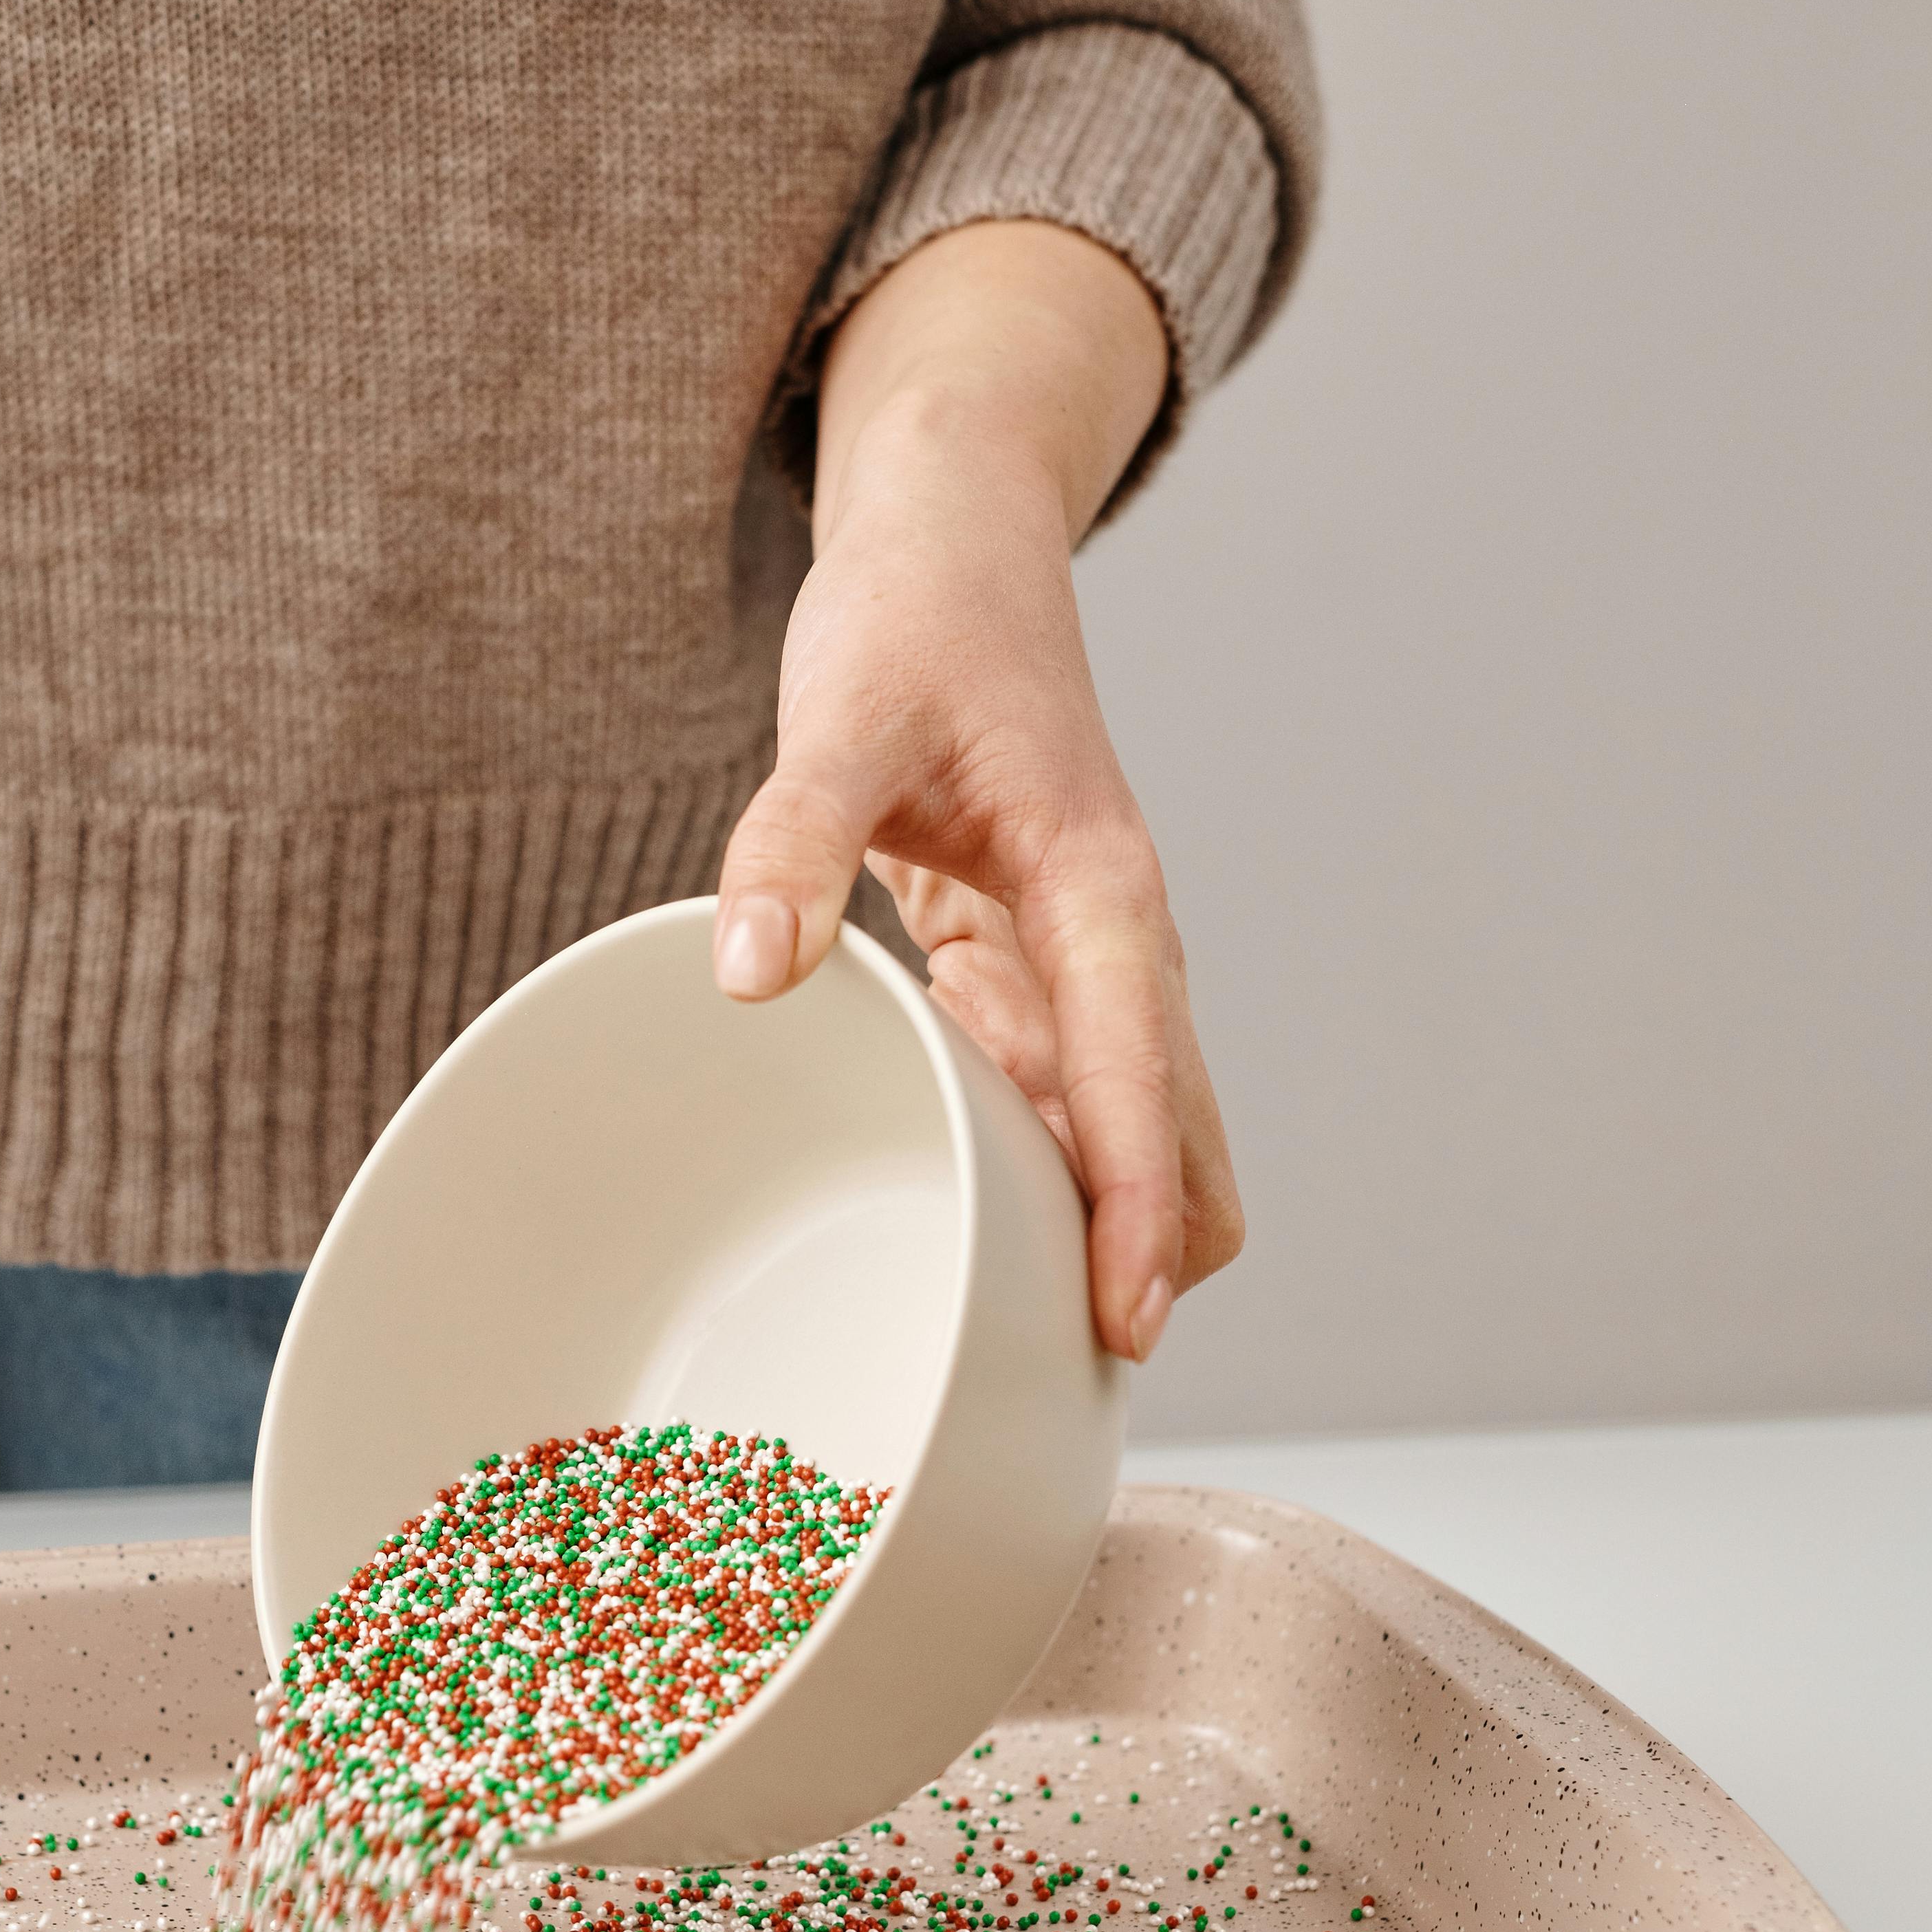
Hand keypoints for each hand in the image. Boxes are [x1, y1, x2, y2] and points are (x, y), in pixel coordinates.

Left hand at [716, 219, 1242, 1362]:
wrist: (956, 541)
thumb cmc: (914, 618)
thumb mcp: (837, 711)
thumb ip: (791, 843)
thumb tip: (751, 974)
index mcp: (1097, 889)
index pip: (1140, 1075)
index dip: (1138, 1205)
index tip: (1129, 1323)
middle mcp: (1116, 943)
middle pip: (1180, 1139)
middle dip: (1147, 1257)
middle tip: (1062, 1390)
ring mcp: (1081, 965)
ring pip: (1128, 1131)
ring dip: (1098, 1228)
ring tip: (1025, 1365)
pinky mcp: (1033, 969)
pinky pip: (1058, 1098)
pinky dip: (1039, 1172)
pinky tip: (980, 1244)